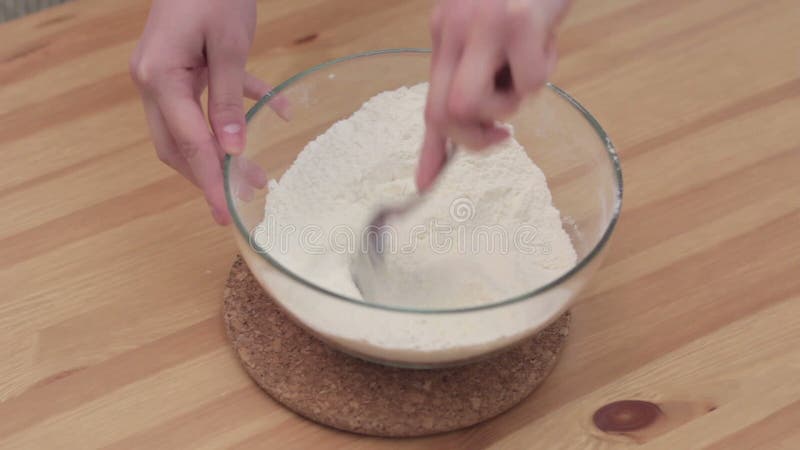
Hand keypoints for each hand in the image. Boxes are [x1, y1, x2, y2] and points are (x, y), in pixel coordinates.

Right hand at [129, 0, 287, 224]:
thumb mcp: (228, 45)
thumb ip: (227, 99)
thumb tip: (231, 149)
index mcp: (160, 77)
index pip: (188, 142)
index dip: (210, 180)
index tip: (225, 212)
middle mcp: (154, 81)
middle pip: (178, 145)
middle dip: (211, 175)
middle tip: (243, 198)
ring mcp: (165, 74)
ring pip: (190, 129)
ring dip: (222, 151)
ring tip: (256, 175)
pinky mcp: (184, 65)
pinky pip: (208, 99)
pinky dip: (237, 110)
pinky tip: (276, 109)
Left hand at [417, 0, 570, 190]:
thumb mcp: (485, 29)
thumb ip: (473, 73)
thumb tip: (465, 120)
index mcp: (444, 37)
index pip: (429, 104)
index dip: (430, 150)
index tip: (425, 185)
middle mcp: (453, 32)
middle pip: (445, 112)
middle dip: (474, 137)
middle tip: (501, 132)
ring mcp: (484, 27)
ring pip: (487, 102)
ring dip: (516, 98)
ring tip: (528, 61)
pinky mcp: (519, 22)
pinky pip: (532, 81)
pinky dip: (543, 71)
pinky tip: (545, 40)